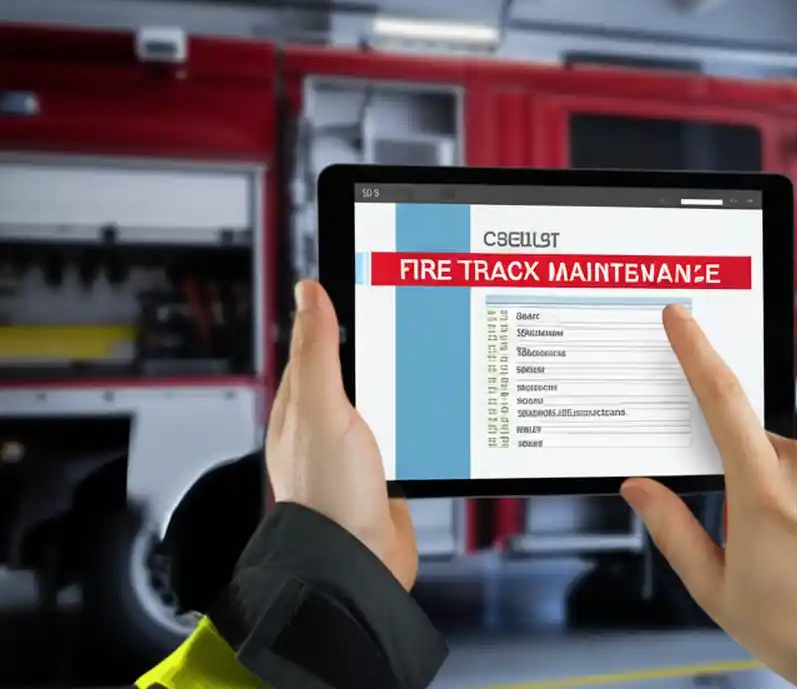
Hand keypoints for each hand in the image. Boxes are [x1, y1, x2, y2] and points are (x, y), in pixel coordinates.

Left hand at [265, 279, 417, 588]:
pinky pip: (414, 432)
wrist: (358, 564)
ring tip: (441, 350)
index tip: (378, 280)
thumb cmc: (328, 493)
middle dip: (389, 343)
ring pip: (392, 400)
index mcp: (302, 404)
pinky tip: (446, 407)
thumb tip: (308, 291)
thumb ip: (317, 349)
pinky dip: (429, 417)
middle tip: (423, 311)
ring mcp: (362, 450)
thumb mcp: (320, 408)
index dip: (346, 310)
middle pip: (362, 369)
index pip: (321, 342)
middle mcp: (330, 425)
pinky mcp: (392, 473)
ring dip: (414, 381)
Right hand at [621, 304, 796, 685]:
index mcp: (762, 489)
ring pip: (792, 457)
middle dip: (746, 475)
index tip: (680, 320)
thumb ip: (671, 529)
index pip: (720, 398)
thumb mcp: (715, 587)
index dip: (695, 350)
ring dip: (786, 485)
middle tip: (761, 537)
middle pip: (755, 444)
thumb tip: (639, 489)